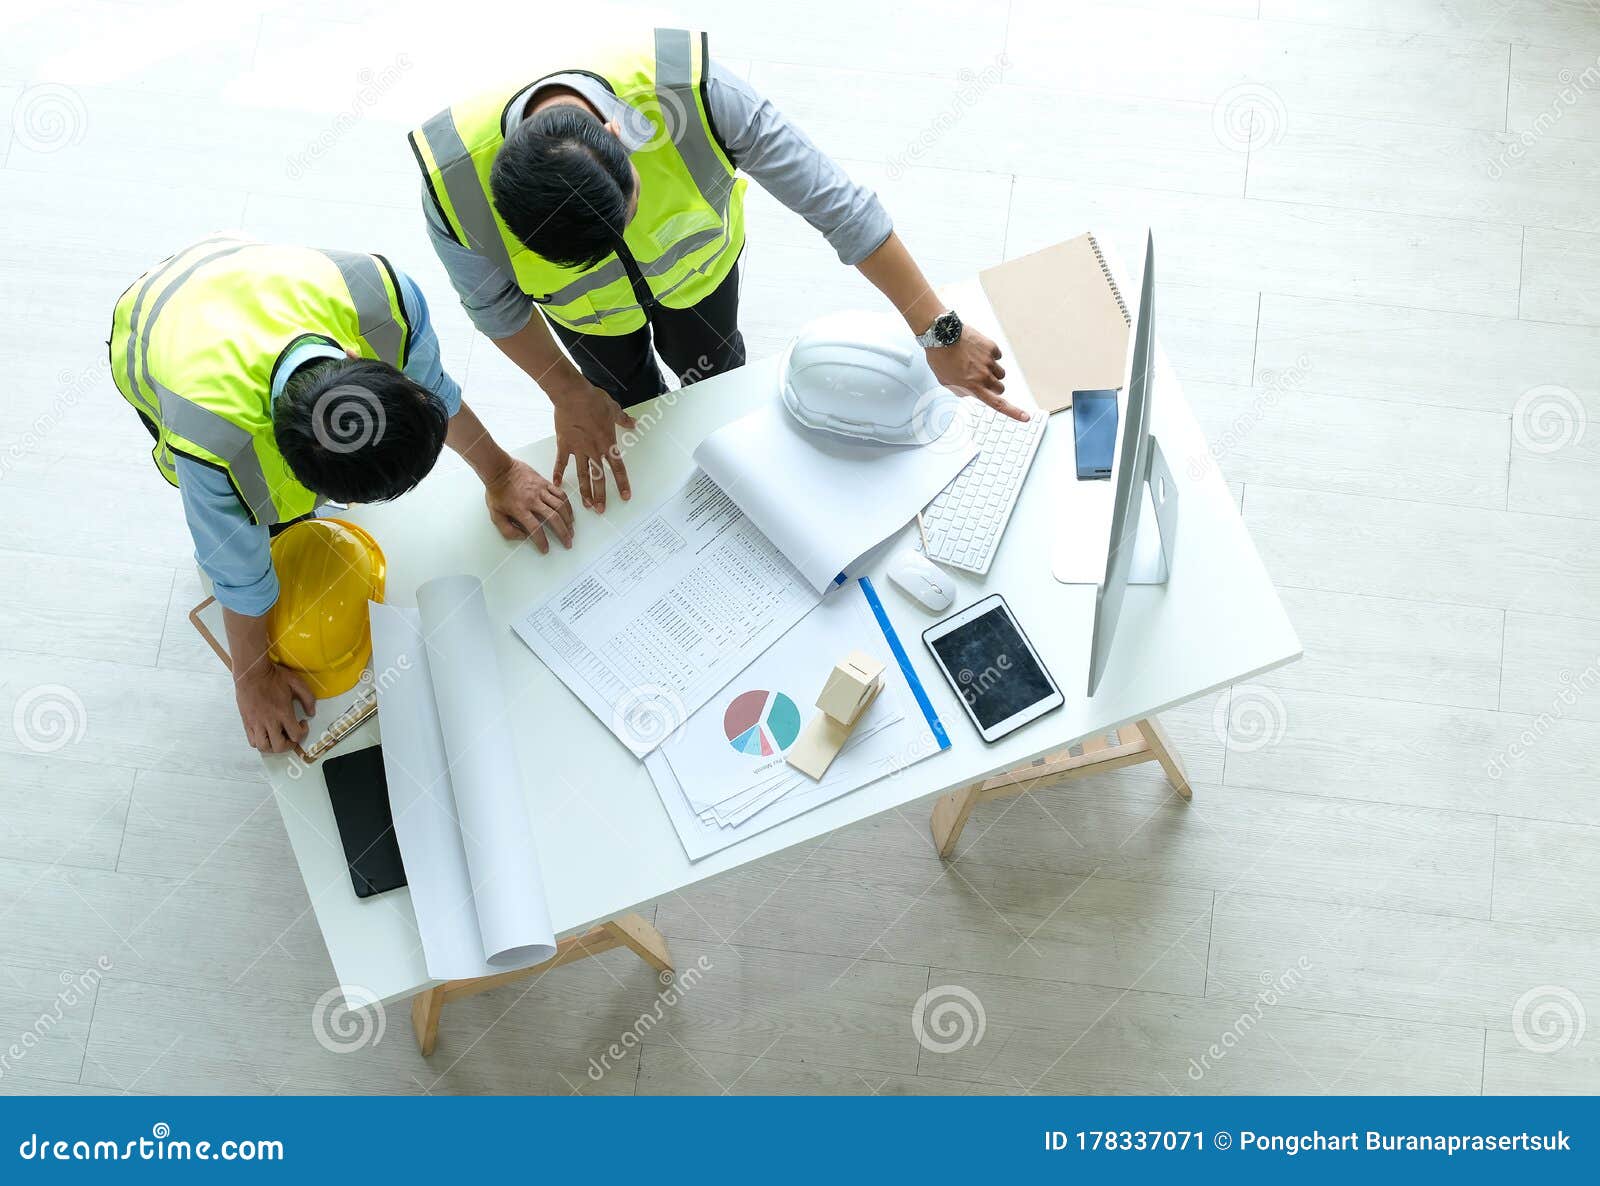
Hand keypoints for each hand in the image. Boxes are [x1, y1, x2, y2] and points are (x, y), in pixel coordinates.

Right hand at [234, 662, 315, 753]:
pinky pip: (252, 741)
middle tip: (291, 736)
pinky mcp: (247, 722)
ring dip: (273, 747)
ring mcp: (256, 723)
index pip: (296, 735)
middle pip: (279, 746)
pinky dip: (261, 742)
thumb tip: (312, 713)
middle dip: (289, 745)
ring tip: (278, 738)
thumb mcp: (296, 683)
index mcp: (283, 713)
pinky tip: (266, 733)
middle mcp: (269, 721)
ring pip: (264, 747)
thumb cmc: (273, 676)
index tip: (302, 723)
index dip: (303, 732)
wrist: (251, 672)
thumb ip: (308, 698)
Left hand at [483, 457, 574, 552]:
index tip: (546, 549)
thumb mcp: (494, 514)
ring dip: (568, 520)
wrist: (499, 469)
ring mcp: (540, 490)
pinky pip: (560, 493)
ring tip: (571, 530)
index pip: (535, 529)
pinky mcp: (544, 482)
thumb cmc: (496, 491)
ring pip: (560, 506)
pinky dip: (567, 504)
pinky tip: (569, 513)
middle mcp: (532, 500)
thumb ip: (507, 530)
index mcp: (520, 509)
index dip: (542, 542)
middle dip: (563, 533)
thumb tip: (523, 537)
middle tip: (567, 543)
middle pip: (553, 518)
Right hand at [550, 377, 635, 511]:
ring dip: (584, 491)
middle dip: (601, 495)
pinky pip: (561, 462)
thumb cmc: (593, 400)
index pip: (618, 468)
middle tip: (601, 510)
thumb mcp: (613, 408)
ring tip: (585, 505)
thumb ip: (623, 419)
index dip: (622, 483)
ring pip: (582, 475)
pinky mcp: (564, 444)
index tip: (625, 496)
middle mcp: (594, 450)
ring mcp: (578, 449)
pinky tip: (556, 485)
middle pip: (599, 477)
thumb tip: (633, 422)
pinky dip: (558, 473)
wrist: (572, 395)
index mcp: (608, 443)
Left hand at [926, 326, 1025, 420]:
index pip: (997, 403)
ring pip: (1000, 373)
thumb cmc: (940, 357)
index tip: (1025, 417)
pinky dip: (990, 356)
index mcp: (973, 386)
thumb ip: (960, 390)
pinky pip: (998, 356)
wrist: (941, 334)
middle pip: (1000, 388)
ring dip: (992, 371)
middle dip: (994, 386)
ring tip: (976, 363)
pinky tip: (977, 351)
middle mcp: (984, 375)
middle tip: (981, 379)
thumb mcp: (945, 381)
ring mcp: (989, 361)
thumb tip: (970, 394)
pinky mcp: (991, 347)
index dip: (1013, 412)